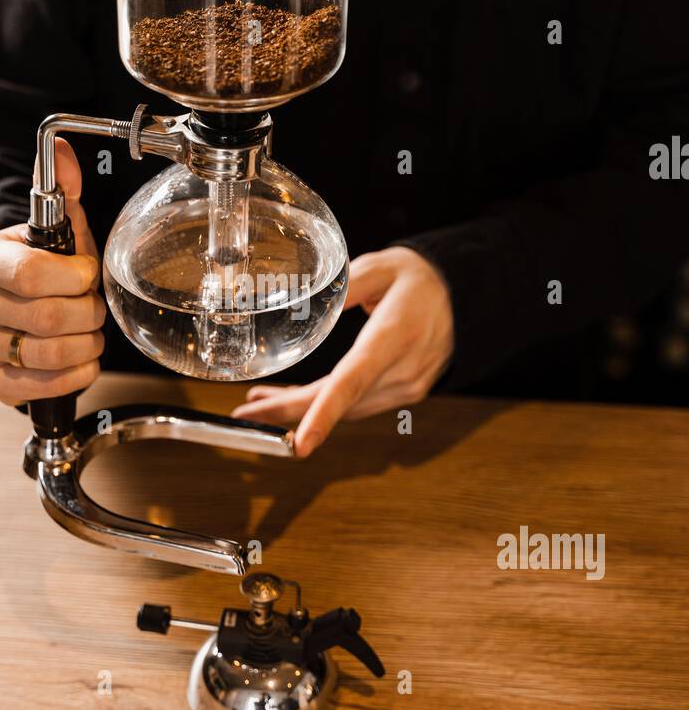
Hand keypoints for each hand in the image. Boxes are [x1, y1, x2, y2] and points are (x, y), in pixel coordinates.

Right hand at [0, 139, 104, 404]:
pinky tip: (80, 359)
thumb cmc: (32, 264)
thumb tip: (62, 151)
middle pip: (45, 319)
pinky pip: (38, 388)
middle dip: (87, 314)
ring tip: (90, 332)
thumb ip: (60, 192)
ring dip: (86, 345)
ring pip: (46, 355)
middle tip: (94, 307)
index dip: (74, 278)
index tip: (86, 274)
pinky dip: (73, 376)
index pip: (30, 274)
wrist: (2, 302)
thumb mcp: (49, 228)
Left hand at [231, 246, 453, 455]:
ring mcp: (408, 387)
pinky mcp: (405, 393)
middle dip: (289, 413)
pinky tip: (296, 400)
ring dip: (302, 410)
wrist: (464, 296)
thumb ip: (342, 285)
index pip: (353, 382)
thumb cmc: (418, 278)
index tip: (300, 442)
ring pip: (346, 409)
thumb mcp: (380, 267)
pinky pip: (358, 406)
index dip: (323, 414)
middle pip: (340, 403)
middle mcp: (404, 370)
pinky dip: (326, 406)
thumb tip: (300, 307)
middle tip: (246, 413)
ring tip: (260, 402)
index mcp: (394, 336)